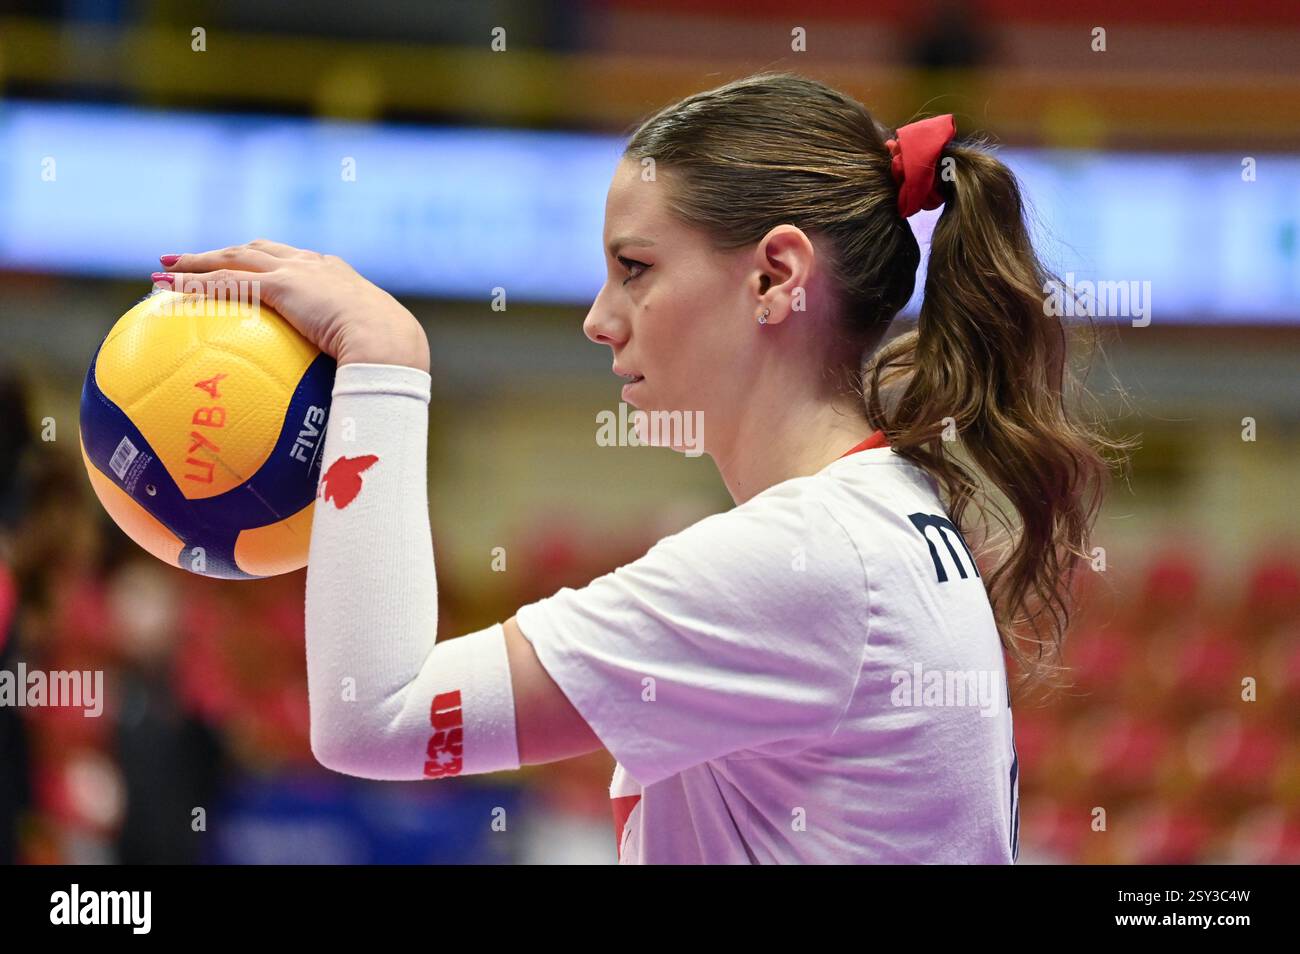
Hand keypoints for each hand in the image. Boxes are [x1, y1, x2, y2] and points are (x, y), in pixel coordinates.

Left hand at [155, 239, 429, 372]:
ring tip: (166, 265)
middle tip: (192, 258)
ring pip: (235, 257)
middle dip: (225, 252)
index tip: (248, 267)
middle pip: (258, 250)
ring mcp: (296, 272)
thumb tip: (351, 402)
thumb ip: (353, 368)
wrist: (390, 343)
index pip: (293, 260)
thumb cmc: (391, 358)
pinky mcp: (280, 286)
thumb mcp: (372, 358)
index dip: (265, 262)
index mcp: (337, 277)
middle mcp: (314, 266)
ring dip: (198, 260)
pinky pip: (227, 283)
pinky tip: (168, 290)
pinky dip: (195, 284)